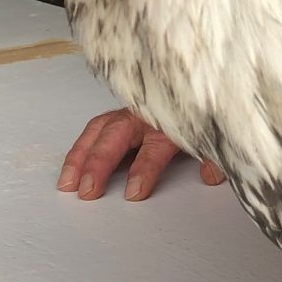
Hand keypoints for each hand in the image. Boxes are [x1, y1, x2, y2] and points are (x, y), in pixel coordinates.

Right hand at [57, 108, 225, 201]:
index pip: (154, 148)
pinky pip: (94, 129)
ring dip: (80, 157)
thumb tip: (211, 175)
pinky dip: (79, 148)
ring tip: (68, 183)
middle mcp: (144, 117)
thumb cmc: (198, 117)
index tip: (135, 193)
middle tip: (89, 191)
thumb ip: (214, 157)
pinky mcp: (118, 115)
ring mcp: (128, 114)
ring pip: (98, 131)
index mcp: (169, 124)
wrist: (195, 89)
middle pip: (116, 136)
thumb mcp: (212, 137)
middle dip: (100, 163)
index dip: (144, 170)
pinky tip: (70, 169)